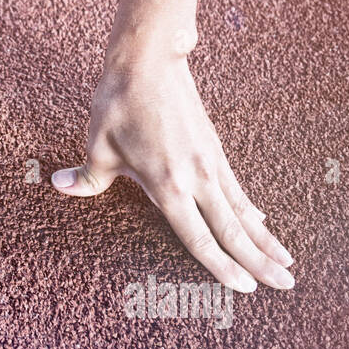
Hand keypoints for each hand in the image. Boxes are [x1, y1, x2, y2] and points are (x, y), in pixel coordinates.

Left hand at [52, 55, 293, 291]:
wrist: (149, 60)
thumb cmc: (119, 103)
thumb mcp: (97, 145)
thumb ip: (87, 177)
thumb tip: (60, 186)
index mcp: (167, 185)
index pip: (199, 238)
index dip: (221, 267)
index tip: (244, 289)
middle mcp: (196, 178)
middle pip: (232, 230)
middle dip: (259, 261)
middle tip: (287, 285)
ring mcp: (210, 162)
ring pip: (242, 211)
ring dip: (265, 239)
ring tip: (288, 262)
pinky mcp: (214, 147)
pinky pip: (236, 188)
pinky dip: (251, 209)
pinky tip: (262, 222)